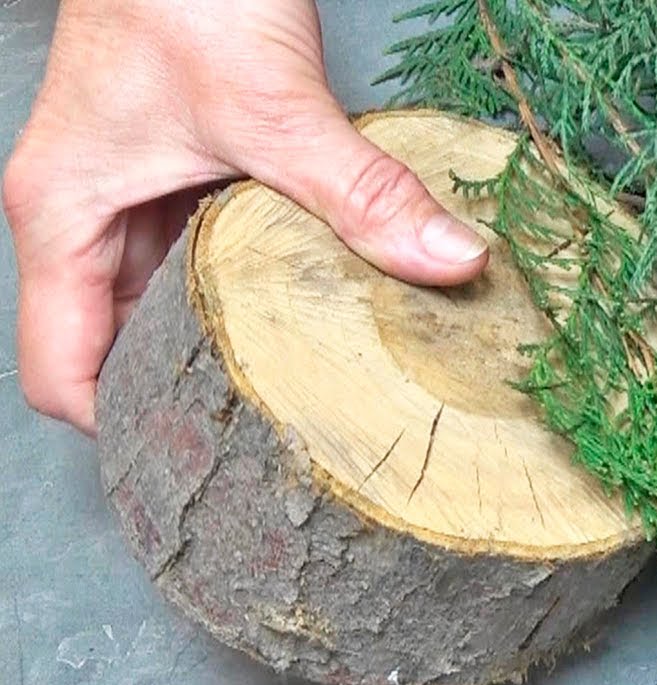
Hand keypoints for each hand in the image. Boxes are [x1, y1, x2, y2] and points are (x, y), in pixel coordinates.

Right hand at [2, 0, 488, 436]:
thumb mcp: (274, 107)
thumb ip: (359, 192)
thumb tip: (446, 259)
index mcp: (64, 217)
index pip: (60, 369)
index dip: (118, 426)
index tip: (201, 454)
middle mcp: (87, 216)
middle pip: (115, 346)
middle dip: (184, 392)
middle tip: (274, 434)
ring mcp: (131, 196)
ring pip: (162, 304)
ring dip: (222, 340)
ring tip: (298, 389)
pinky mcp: (177, 173)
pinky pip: (199, 256)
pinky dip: (245, 285)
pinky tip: (306, 305)